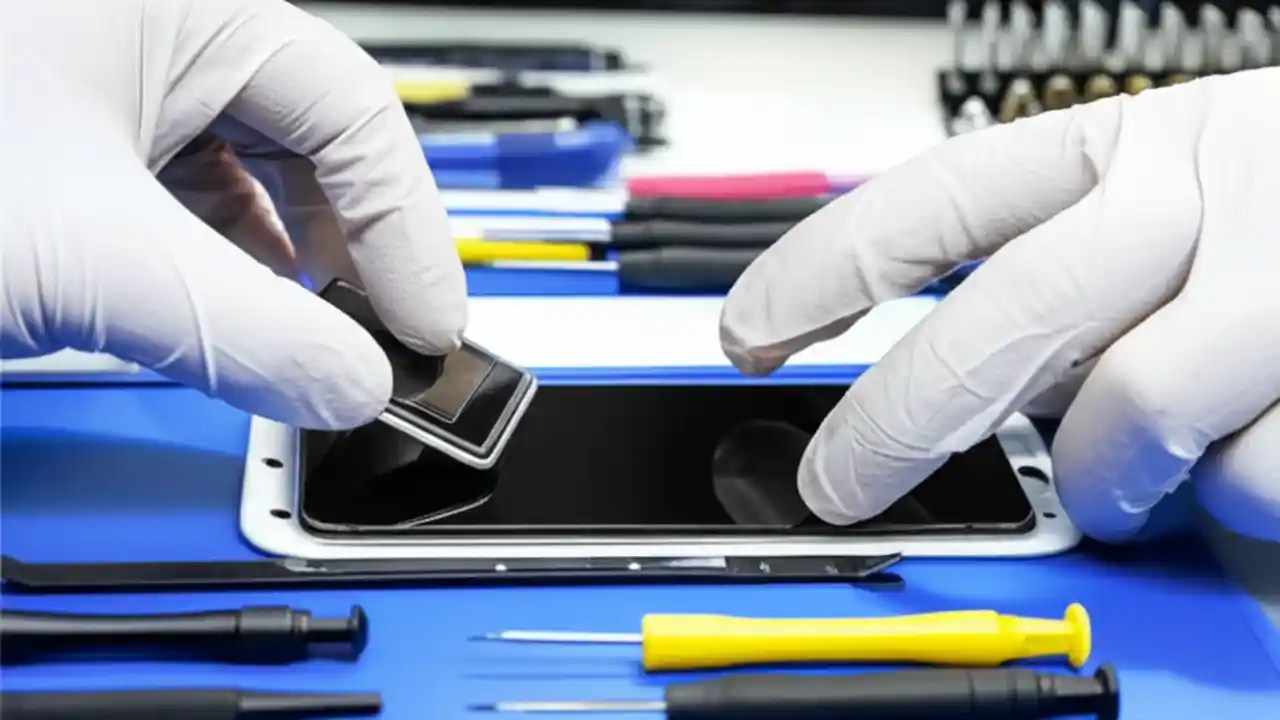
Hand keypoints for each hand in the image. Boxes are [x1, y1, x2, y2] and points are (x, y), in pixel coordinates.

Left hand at [0, 0, 465, 428]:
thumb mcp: (95, 260)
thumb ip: (247, 333)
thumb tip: (352, 383)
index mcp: (181, 9)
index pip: (353, 110)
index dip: (406, 229)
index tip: (425, 325)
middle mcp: (159, 39)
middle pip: (316, 146)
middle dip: (356, 251)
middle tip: (386, 341)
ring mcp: (118, 95)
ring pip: (254, 182)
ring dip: (294, 270)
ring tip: (321, 343)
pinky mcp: (87, 158)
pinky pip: (194, 213)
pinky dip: (230, 275)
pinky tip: (245, 322)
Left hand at [721, 68, 1279, 543]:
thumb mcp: (1181, 210)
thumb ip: (1072, 284)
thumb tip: (958, 392)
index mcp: (1140, 143)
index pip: (940, 197)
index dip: (825, 268)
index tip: (749, 328)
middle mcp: (1215, 194)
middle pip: (1003, 324)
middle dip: (898, 422)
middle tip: (839, 482)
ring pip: (1129, 427)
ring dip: (1111, 478)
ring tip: (1143, 465)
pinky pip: (1250, 482)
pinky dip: (1238, 493)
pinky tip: (1265, 443)